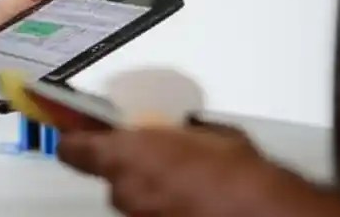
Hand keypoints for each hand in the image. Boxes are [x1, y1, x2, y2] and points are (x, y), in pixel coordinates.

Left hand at [57, 123, 294, 216]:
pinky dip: (169, 212)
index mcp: (126, 156)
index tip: (83, 133)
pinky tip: (197, 206)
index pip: (74, 150)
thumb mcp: (208, 134)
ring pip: (136, 202)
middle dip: (133, 171)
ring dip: (153, 195)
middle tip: (162, 162)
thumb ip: (180, 133)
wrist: (265, 215)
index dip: (76, 141)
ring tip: (189, 189)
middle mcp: (126, 192)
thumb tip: (182, 130)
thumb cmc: (235, 169)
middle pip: (114, 178)